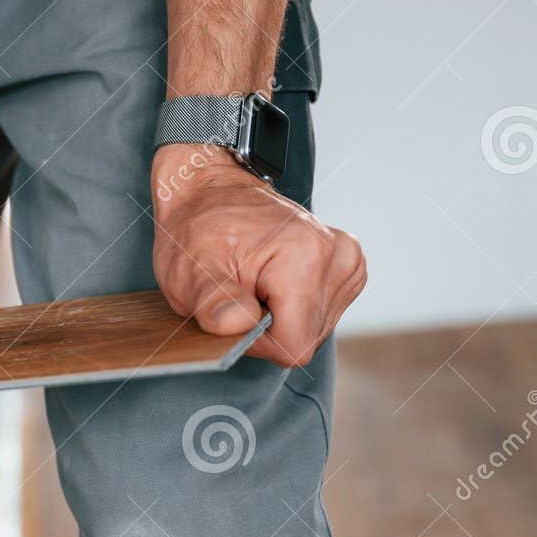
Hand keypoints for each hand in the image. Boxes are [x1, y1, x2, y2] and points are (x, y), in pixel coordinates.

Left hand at [151, 146, 365, 366]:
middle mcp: (337, 255)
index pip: (294, 344)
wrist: (211, 192)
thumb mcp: (188, 271)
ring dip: (280, 316)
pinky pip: (321, 312)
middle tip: (240, 291)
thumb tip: (237, 325)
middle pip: (307, 337)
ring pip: (315, 328)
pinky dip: (293, 305)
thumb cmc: (197, 231)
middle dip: (268, 327)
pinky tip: (272, 280)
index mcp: (303, 256)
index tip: (233, 312)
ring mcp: (347, 258)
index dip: (258, 343)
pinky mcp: (348, 263)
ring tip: (253, 281)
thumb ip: (212, 303)